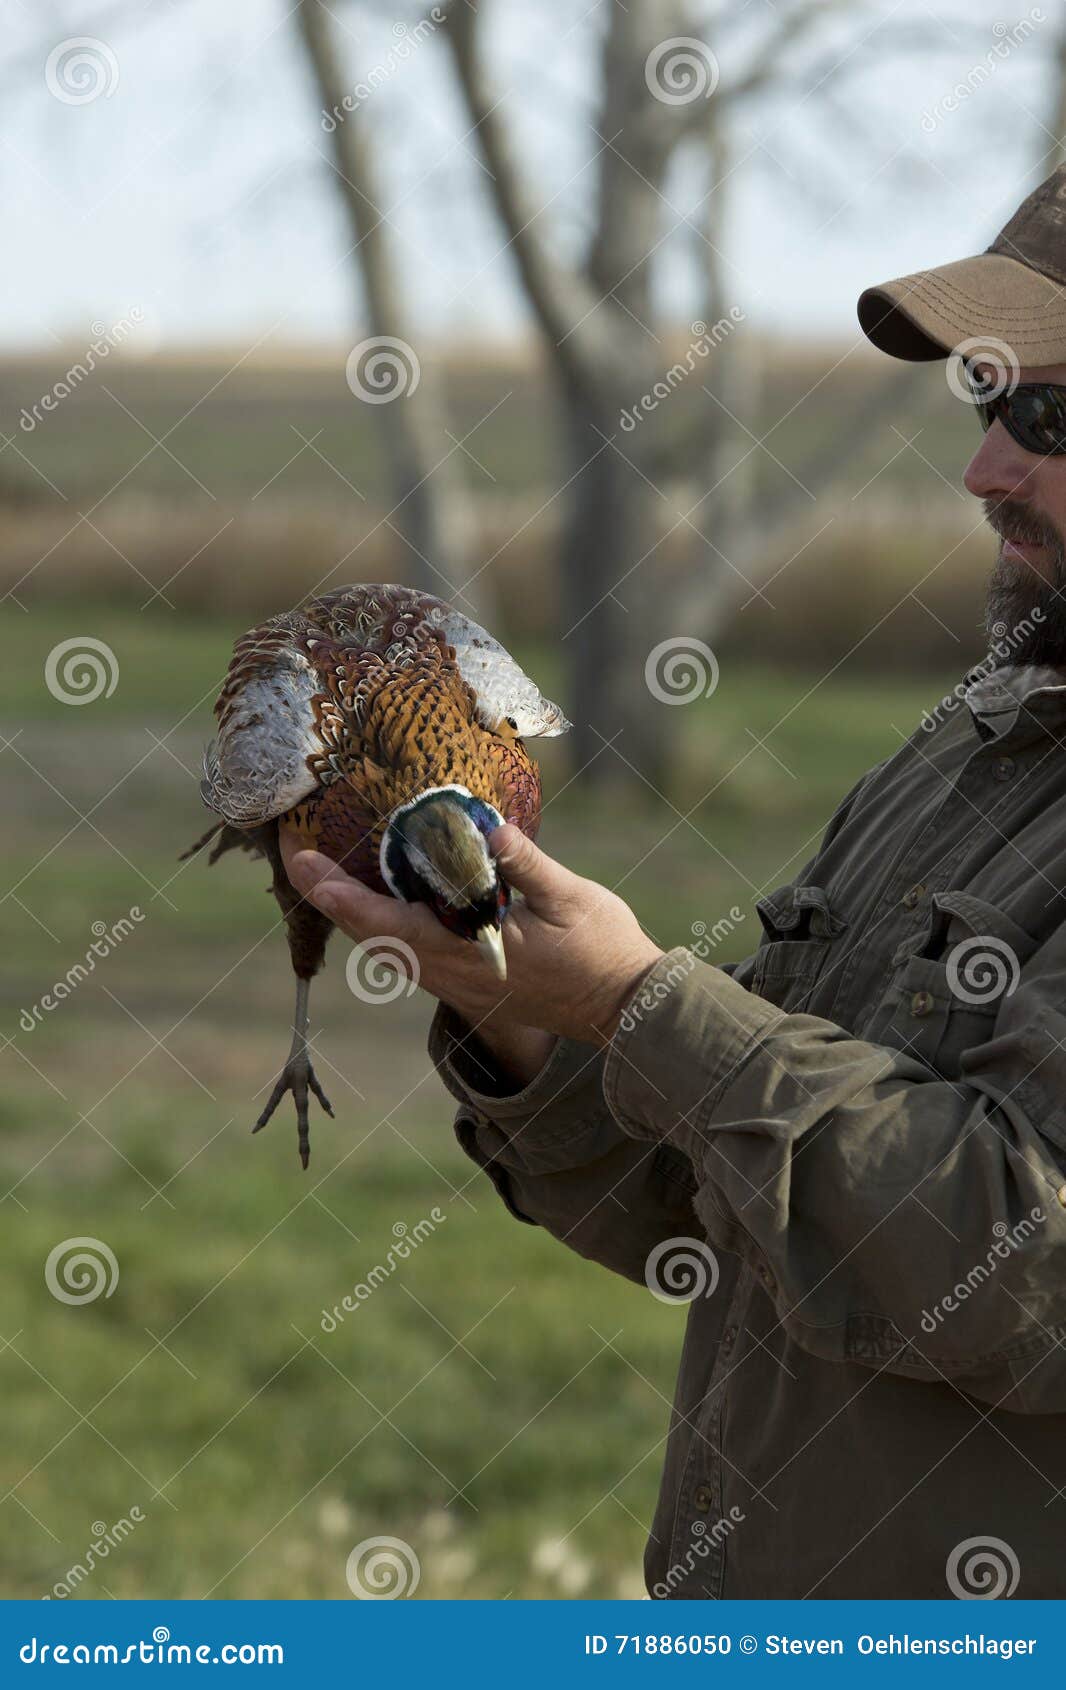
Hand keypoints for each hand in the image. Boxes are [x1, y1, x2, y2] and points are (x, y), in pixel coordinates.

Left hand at [280, 824, 662, 1048]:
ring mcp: (462, 988)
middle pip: (377, 940)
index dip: (343, 896)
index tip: (305, 868)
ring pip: (392, 953)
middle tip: (298, 860)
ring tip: (330, 879)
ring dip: (358, 917)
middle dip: (334, 901)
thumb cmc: (605, 950)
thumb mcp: (572, 898)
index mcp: (472, 953)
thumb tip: (488, 826)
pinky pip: (415, 962)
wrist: (629, 1011)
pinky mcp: (473, 991)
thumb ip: (525, 864)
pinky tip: (389, 907)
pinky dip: (390, 931)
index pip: (391, 923)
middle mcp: (455, 977)